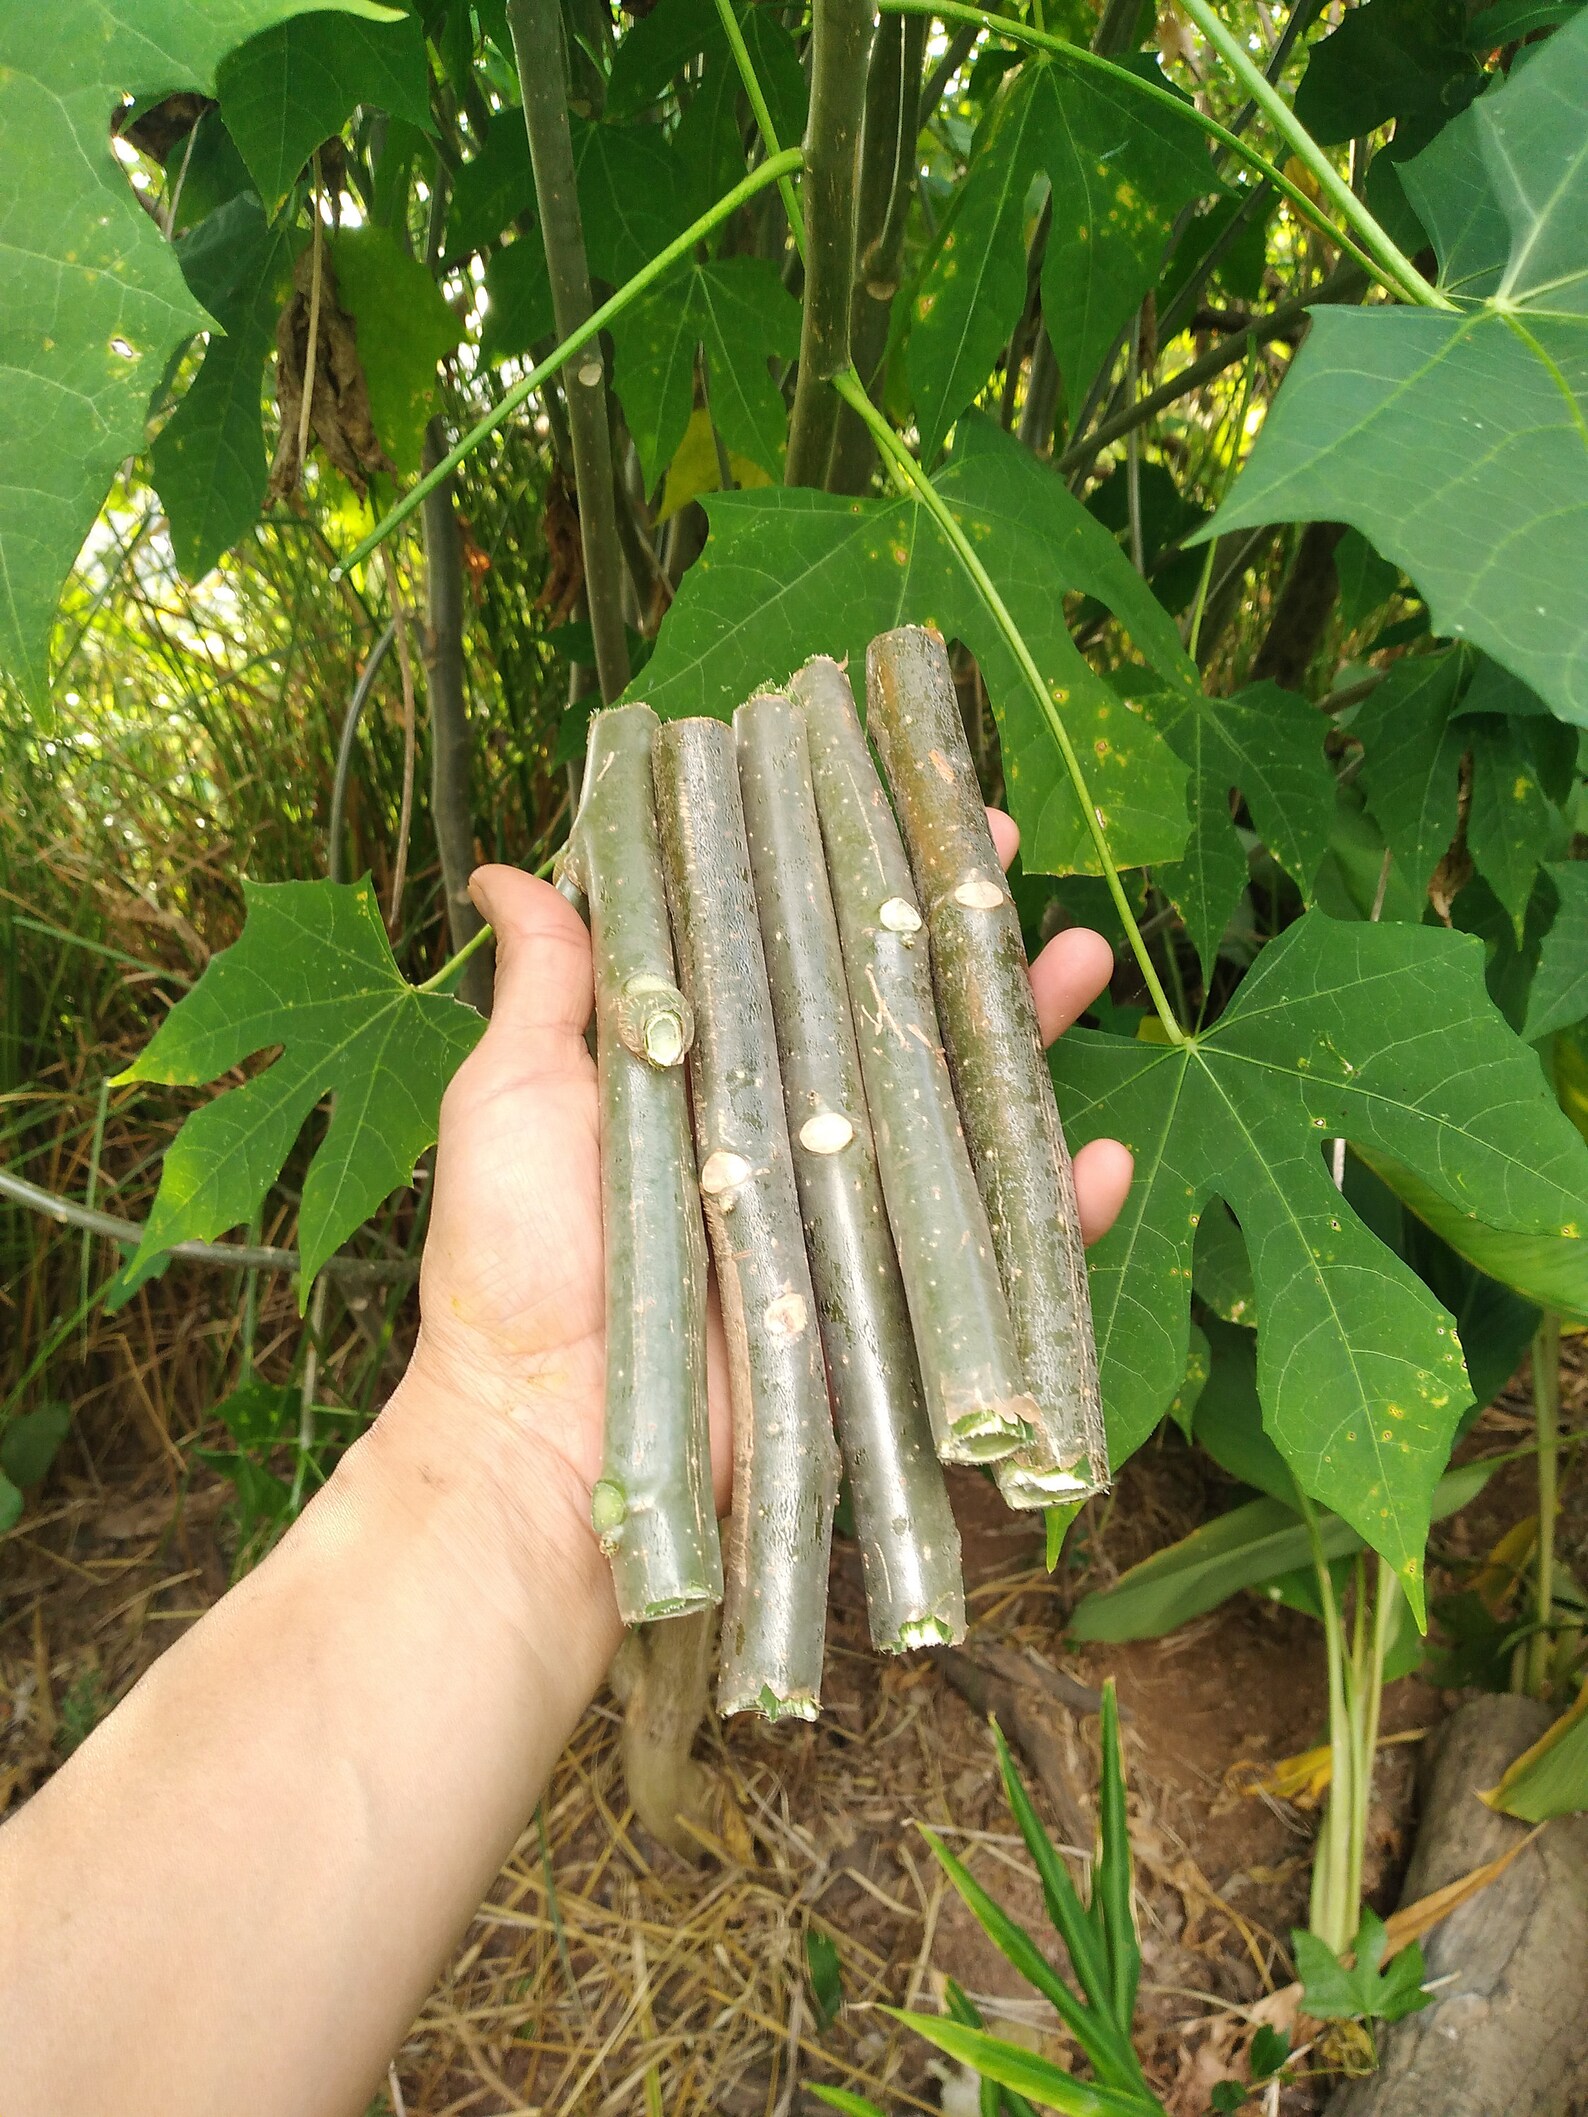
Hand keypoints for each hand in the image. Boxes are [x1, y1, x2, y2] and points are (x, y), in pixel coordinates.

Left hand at [393, 815, 1132, 1586]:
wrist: (549, 1440)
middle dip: (954, 930)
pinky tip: (1096, 1155)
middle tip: (1006, 850)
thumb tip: (509, 865)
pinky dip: (1054, 1212)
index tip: (893, 797)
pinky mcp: (889, 1306)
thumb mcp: (512, 1096)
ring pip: (958, 1109)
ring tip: (1080, 962)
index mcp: (708, 1069)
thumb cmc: (514, 1263)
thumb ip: (547, 986)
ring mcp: (846, 1215)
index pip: (794, 947)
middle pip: (892, 1011)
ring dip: (1026, 1036)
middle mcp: (786, 1128)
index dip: (844, 872)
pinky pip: (994, 1255)